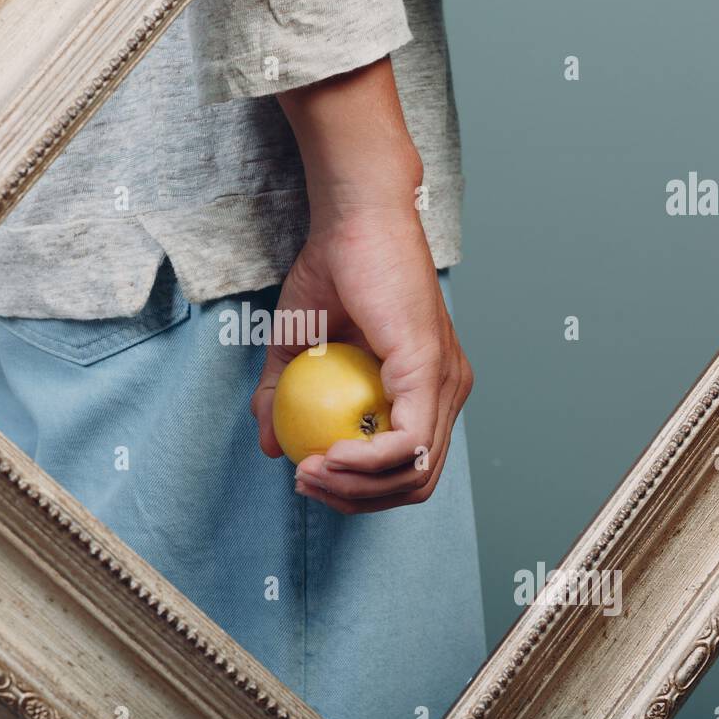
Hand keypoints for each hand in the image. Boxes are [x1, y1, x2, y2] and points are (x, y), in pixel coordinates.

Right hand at [249, 56, 471, 512]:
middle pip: (415, 484)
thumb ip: (280, 397)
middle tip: (305, 482)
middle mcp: (446, 391)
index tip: (307, 475)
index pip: (405, 467)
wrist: (352, 217)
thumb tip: (271, 448)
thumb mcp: (293, 346)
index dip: (358, 490)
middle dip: (357, 501)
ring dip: (357, 489)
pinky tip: (327, 454)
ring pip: (415, 474)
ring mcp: (446, 383)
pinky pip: (406, 444)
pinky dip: (366, 463)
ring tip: (309, 472)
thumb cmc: (330, 269)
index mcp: (425, 388)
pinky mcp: (432, 371)